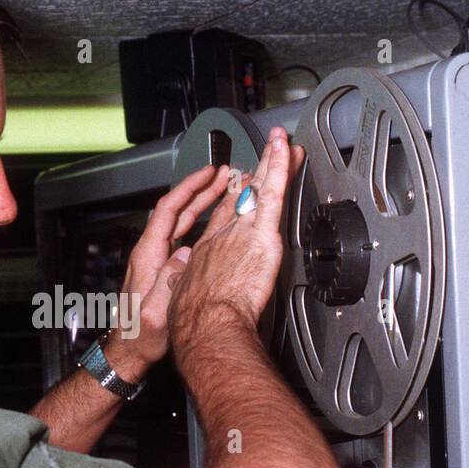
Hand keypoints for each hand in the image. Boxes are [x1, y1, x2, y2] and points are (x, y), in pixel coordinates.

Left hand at [105, 162, 232, 377]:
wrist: (130, 351)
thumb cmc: (140, 336)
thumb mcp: (155, 312)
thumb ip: (168, 282)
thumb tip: (185, 253)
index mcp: (147, 256)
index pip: (167, 210)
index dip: (188, 188)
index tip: (206, 174)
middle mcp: (151, 252)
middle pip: (177, 210)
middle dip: (199, 189)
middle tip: (222, 175)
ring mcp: (157, 260)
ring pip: (181, 221)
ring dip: (201, 203)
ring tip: (222, 190)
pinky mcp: (164, 269)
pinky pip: (183, 236)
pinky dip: (199, 222)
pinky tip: (213, 221)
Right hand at [167, 126, 304, 358]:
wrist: (206, 324)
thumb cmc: (194, 320)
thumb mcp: (182, 297)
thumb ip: (186, 283)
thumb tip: (184, 280)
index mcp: (206, 251)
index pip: (223, 217)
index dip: (231, 198)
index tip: (238, 184)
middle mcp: (224, 235)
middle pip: (242, 197)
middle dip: (253, 173)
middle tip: (264, 154)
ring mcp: (243, 232)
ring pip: (261, 189)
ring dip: (272, 163)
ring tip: (281, 143)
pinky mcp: (262, 234)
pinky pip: (273, 194)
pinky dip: (280, 168)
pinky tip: (286, 150)